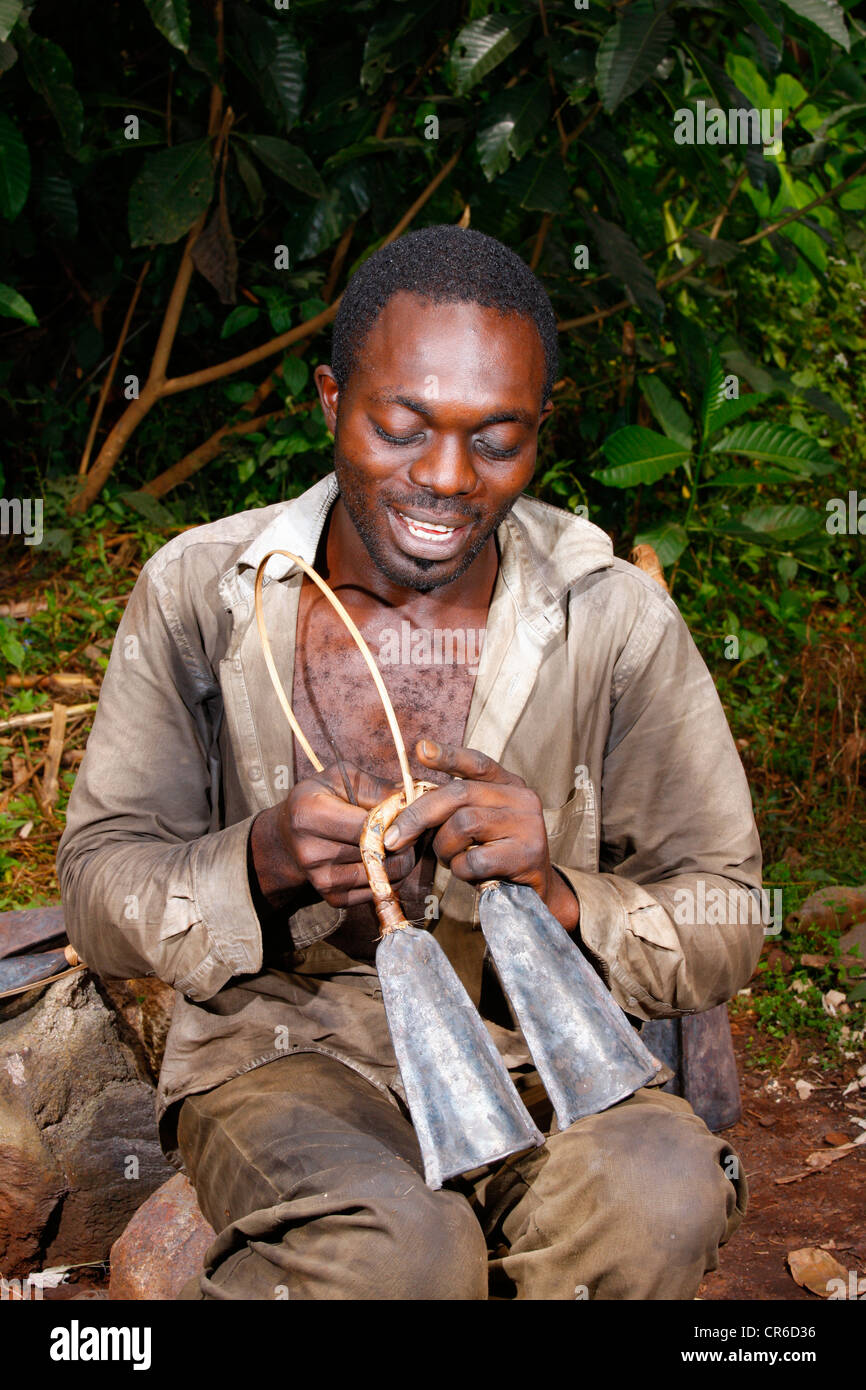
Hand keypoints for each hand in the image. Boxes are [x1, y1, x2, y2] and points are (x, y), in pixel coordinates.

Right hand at [250, 762, 416, 909]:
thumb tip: (414, 795)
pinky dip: (391, 877)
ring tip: (402, 843)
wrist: (288, 836)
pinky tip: (388, 860)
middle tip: (413, 829)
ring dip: (402, 861)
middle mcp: (311, 852)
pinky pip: (377, 891)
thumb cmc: (319, 799)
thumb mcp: (340, 779)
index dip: (396, 820)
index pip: (367, 826)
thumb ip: (377, 787)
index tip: (408, 813)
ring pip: (383, 875)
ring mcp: (321, 879)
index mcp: (309, 816)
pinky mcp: (333, 898)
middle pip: (376, 852)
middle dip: (404, 841)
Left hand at [383, 741, 579, 930]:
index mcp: (509, 785)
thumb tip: (405, 804)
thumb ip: (453, 809)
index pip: (477, 763)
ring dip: (444, 848)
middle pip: (459, 793)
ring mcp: (527, 825)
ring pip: (463, 824)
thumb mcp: (478, 825)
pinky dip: (460, 870)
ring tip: (451, 859)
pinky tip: (470, 874)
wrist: (532, 894)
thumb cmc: (495, 856)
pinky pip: (474, 859)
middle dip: (419, 815)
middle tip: (394, 838)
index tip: (421, 749)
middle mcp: (521, 799)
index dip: (448, 755)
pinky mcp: (526, 854)